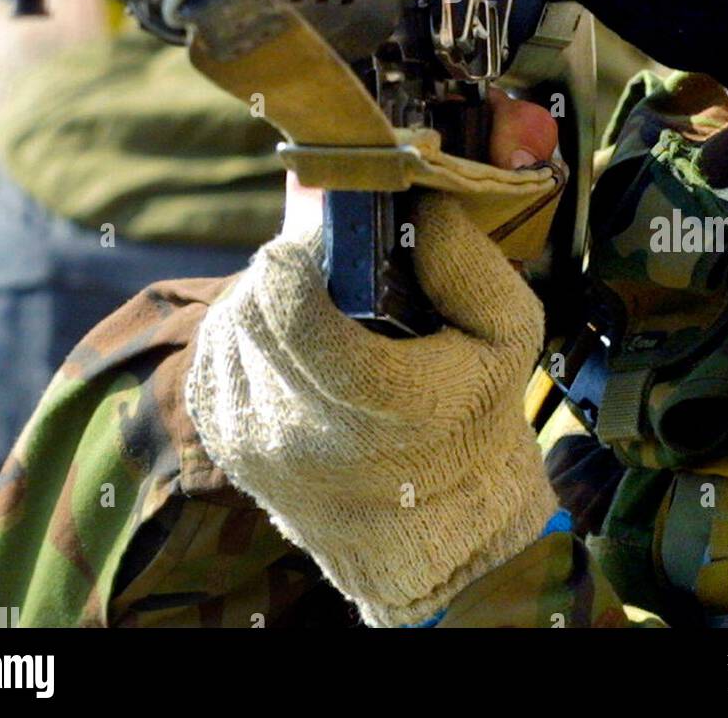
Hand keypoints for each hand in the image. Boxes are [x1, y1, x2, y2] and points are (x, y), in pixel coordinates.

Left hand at [186, 91, 560, 627]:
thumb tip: (413, 195)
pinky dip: (248, 332)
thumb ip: (467, 260)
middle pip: (255, 305)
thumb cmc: (475, 420)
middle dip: (288, 265)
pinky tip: (290, 339)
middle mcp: (303, 430)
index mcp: (381, 404)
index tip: (314, 233)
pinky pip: (218, 354)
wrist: (434, 532)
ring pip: (231, 323)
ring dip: (266, 297)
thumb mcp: (508, 334)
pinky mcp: (228, 444)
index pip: (296, 313)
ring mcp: (256, 442)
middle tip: (327, 258)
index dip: (298, 258)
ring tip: (318, 305)